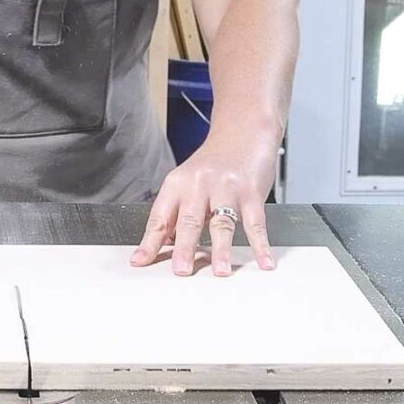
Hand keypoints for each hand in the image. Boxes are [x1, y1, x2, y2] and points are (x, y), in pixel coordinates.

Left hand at [130, 138, 276, 276]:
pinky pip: (256, 222)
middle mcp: (198, 184)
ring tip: (219, 271)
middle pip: (189, 220)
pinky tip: (263, 261)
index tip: (140, 261)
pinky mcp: (252, 192)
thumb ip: (176, 211)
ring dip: (221, 249)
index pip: (159, 217)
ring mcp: (226, 188)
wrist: (242, 132)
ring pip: (222, 222)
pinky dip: (261, 244)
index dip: (149, 241)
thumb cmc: (213, 163)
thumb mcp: (187, 181)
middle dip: (184, 247)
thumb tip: (164, 244)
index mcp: (177, 183)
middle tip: (180, 270)